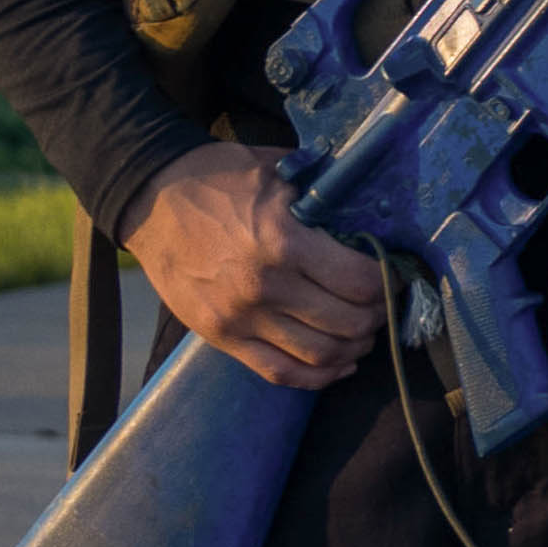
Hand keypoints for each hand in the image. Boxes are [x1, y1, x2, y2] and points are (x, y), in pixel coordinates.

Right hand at [127, 145, 385, 394]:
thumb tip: (374, 210)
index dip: (389, 283)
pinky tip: (339, 364)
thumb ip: (325, 193)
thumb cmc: (218, 178)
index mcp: (284, 242)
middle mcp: (264, 287)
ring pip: (319, 354)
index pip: (360, 282)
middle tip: (384, 306)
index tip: (397, 276)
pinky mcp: (219, 336)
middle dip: (377, 317)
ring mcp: (239, 318)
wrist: (150, 199)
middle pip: (347, 323)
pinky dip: (317, 376)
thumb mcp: (278, 170)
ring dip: (354, 348)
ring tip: (364, 333)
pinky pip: (278, 372)